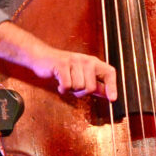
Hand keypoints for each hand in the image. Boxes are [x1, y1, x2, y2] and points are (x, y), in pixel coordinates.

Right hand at [0, 22, 117, 101]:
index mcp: (93, 62)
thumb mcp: (81, 76)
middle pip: (92, 87)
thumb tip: (109, 95)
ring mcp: (74, 62)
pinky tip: (59, 83)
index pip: (109, 72)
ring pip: (79, 87)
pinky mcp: (62, 65)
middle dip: (81, 93)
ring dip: (70, 90)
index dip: (112, 86)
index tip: (113, 99)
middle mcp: (86, 60)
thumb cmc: (62, 68)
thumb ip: (96, 85)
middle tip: (74, 88)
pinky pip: (67, 85)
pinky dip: (62, 89)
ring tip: (66, 82)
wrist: (42, 57)